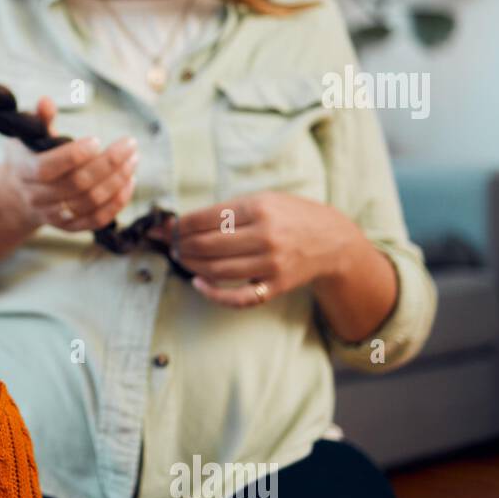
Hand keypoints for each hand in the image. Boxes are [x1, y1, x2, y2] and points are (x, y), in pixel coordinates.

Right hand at [2, 96, 138, 233]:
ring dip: (117, 181)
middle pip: (76, 185)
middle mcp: (36, 197)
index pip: (48, 167)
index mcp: (24, 171)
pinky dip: (117, 203)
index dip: (74, 155)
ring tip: (134, 160)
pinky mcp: (69, 227)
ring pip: (90, 203)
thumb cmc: (28, 156)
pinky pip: (96, 220)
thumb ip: (39, 119)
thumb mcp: (27, 135)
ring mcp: (53, 215)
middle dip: (108, 164)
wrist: (17, 195)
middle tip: (130, 145)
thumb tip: (46, 101)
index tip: (97, 139)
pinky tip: (130, 182)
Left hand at [146, 191, 361, 307]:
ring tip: (181, 259)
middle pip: (207, 245)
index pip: (205, 219)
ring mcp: (270, 263)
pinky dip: (213, 294)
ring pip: (217, 270)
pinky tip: (199, 283)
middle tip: (170, 245)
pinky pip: (237, 296)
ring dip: (191, 266)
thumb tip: (182, 222)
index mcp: (259, 208)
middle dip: (180, 246)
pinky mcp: (274, 285)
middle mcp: (265, 235)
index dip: (179, 226)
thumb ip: (226, 210)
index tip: (167, 228)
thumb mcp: (263, 200)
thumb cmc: (289, 216)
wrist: (331, 239)